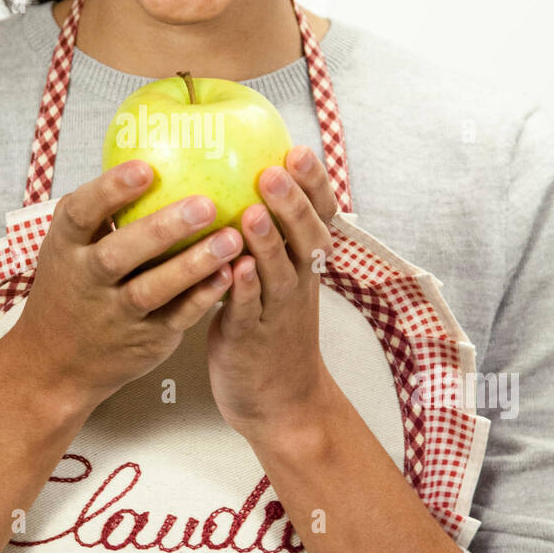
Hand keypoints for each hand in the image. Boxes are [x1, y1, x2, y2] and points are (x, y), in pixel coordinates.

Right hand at [0, 160, 243, 427]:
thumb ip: (102, 209)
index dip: (110, 190)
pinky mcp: (145, 339)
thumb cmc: (72, 286)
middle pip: (119, 254)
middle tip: (206, 204)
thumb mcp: (69, 246)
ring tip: (231, 239)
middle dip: (162, 229)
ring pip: (153, 290)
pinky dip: (203, 297)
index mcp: (65, 246)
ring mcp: (115, 314)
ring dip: (193, 265)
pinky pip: (178, 317)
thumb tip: (152, 149)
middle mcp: (87, 280)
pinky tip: (231, 274)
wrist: (55, 363)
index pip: (81, 212)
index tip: (146, 167)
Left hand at [206, 146, 338, 434]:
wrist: (281, 402)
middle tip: (276, 171)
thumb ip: (266, 239)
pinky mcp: (251, 339)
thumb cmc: (270, 330)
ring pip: (278, 272)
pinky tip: (234, 269)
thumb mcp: (276, 280)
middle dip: (293, 204)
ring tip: (255, 211)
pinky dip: (242, 290)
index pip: (319, 218)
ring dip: (268, 242)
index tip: (299, 150)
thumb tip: (237, 183)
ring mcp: (277, 313)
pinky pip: (248, 310)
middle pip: (305, 238)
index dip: (313, 186)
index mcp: (304, 265)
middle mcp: (297, 284)